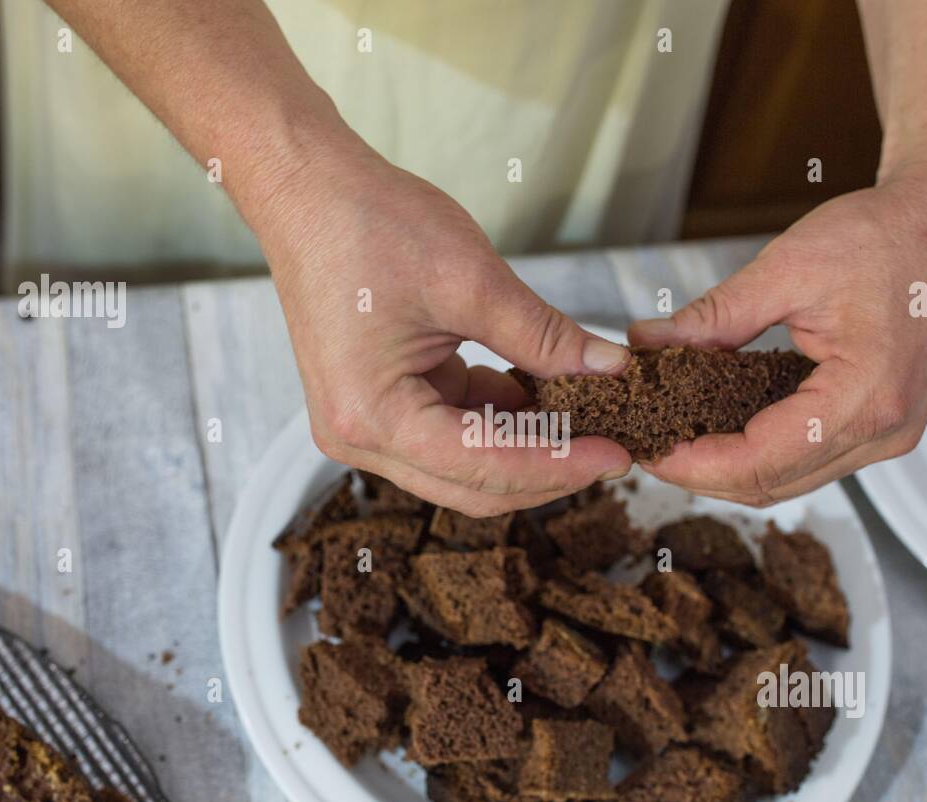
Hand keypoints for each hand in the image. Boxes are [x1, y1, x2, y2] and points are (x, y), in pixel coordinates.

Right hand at [252, 139, 632, 516]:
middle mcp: (360, 438)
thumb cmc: (368, 223)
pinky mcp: (382, 406)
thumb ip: (544, 336)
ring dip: (527, 446)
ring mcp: (367, 427)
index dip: (559, 465)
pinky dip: (501, 420)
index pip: (484, 468)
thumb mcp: (471, 280)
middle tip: (615, 446)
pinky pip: (453, 433)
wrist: (308, 190)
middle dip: (547, 469)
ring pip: (466, 466)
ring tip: (589, 418)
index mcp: (372, 417)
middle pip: (473, 486)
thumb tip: (610, 369)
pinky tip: (545, 394)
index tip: (618, 454)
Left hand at [628, 170, 926, 505]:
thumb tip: (647, 344)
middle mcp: (884, 432)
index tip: (646, 447)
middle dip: (701, 474)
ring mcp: (887, 437)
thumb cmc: (888, 236)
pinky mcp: (880, 428)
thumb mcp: (788, 267)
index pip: (762, 461)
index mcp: (867, 395)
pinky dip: (758, 454)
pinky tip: (718, 429)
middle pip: (772, 486)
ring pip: (789, 482)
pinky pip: (808, 461)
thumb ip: (713, 317)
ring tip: (674, 436)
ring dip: (727, 469)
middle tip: (647, 443)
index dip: (695, 464)